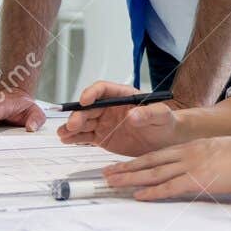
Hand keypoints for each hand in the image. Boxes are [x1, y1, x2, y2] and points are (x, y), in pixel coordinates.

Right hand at [58, 79, 186, 155]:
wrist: (167, 141)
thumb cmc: (166, 122)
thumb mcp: (162, 115)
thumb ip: (150, 114)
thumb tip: (134, 115)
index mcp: (123, 96)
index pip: (103, 90)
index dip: (92, 93)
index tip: (85, 101)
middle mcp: (110, 108)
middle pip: (89, 107)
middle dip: (79, 114)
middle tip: (73, 124)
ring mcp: (105, 123)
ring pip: (84, 122)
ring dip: (72, 127)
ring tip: (63, 134)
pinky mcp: (102, 137)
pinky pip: (86, 136)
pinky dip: (75, 138)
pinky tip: (67, 140)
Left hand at [101, 137, 230, 200]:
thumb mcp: (221, 152)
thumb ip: (207, 159)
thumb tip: (203, 170)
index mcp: (191, 148)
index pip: (158, 155)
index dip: (138, 161)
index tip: (123, 165)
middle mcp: (186, 154)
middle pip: (149, 162)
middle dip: (126, 168)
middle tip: (106, 173)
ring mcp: (190, 166)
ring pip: (153, 173)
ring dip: (130, 179)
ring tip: (112, 182)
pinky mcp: (197, 180)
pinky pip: (169, 187)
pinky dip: (151, 192)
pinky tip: (138, 195)